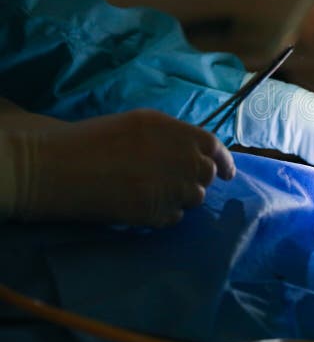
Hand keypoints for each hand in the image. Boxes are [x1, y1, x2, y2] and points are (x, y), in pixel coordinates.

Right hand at [10, 109, 234, 226]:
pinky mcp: (152, 211)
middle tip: (178, 182)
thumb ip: (173, 136)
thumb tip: (199, 153)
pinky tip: (143, 205)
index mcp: (173, 130)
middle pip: (206, 174)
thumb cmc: (94, 140)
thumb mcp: (140, 124)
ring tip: (154, 192)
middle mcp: (177, 156)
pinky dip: (165, 214)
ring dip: (182, 198)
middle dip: (198, 180)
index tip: (227, 173)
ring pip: (194, 198)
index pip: (213, 146)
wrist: (57, 164)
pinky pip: (174, 217)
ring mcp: (167, 185)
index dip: (224, 161)